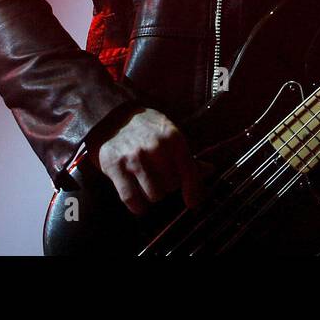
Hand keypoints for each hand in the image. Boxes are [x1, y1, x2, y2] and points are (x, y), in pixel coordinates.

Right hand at [90, 107, 206, 214]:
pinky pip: (131, 199)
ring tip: (147, 184)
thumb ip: (188, 155)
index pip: (189, 173)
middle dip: (167, 187)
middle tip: (160, 178)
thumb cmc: (145, 127)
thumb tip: (209, 171)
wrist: (110, 114)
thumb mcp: (169, 133)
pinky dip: (137, 205)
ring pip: (153, 196)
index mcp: (173, 138)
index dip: (194, 191)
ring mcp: (134, 158)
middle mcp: (155, 148)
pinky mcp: (114, 167)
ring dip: (152, 195)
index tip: (193, 203)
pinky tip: (136, 197)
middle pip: (171, 187)